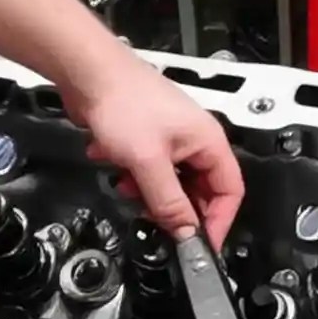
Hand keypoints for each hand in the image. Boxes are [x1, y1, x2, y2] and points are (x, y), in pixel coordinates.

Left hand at [70, 61, 243, 244]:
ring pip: (172, 185)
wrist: (88, 73)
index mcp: (209, 142)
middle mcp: (194, 142)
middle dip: (178, 209)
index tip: (202, 245)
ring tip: (131, 189)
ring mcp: (170, 141)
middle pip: (200, 192)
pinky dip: (135, 179)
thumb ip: (169, 202)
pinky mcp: (147, 141)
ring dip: (151, 195)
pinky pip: (150, 173)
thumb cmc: (123, 99)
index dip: (218, 221)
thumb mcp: (148, 162)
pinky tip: (118, 171)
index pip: (230, 192)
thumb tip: (187, 233)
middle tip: (160, 222)